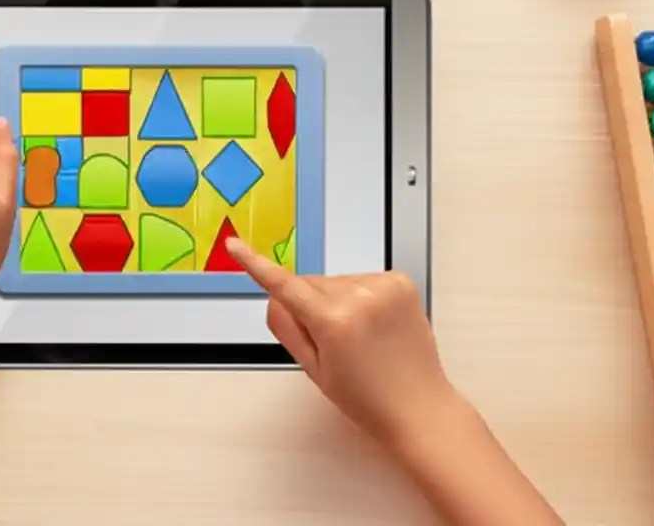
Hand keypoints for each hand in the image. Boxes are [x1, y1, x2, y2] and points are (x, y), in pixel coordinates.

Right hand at [225, 238, 452, 444]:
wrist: (418, 407)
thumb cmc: (367, 398)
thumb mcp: (314, 369)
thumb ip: (287, 327)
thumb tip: (274, 295)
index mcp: (334, 321)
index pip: (284, 285)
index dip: (255, 264)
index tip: (236, 246)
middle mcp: (361, 297)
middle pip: (311, 284)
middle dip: (311, 305)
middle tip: (332, 343)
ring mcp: (384, 287)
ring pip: (337, 282)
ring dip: (338, 301)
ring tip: (360, 338)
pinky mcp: (401, 282)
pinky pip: (363, 280)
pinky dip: (362, 297)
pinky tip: (375, 326)